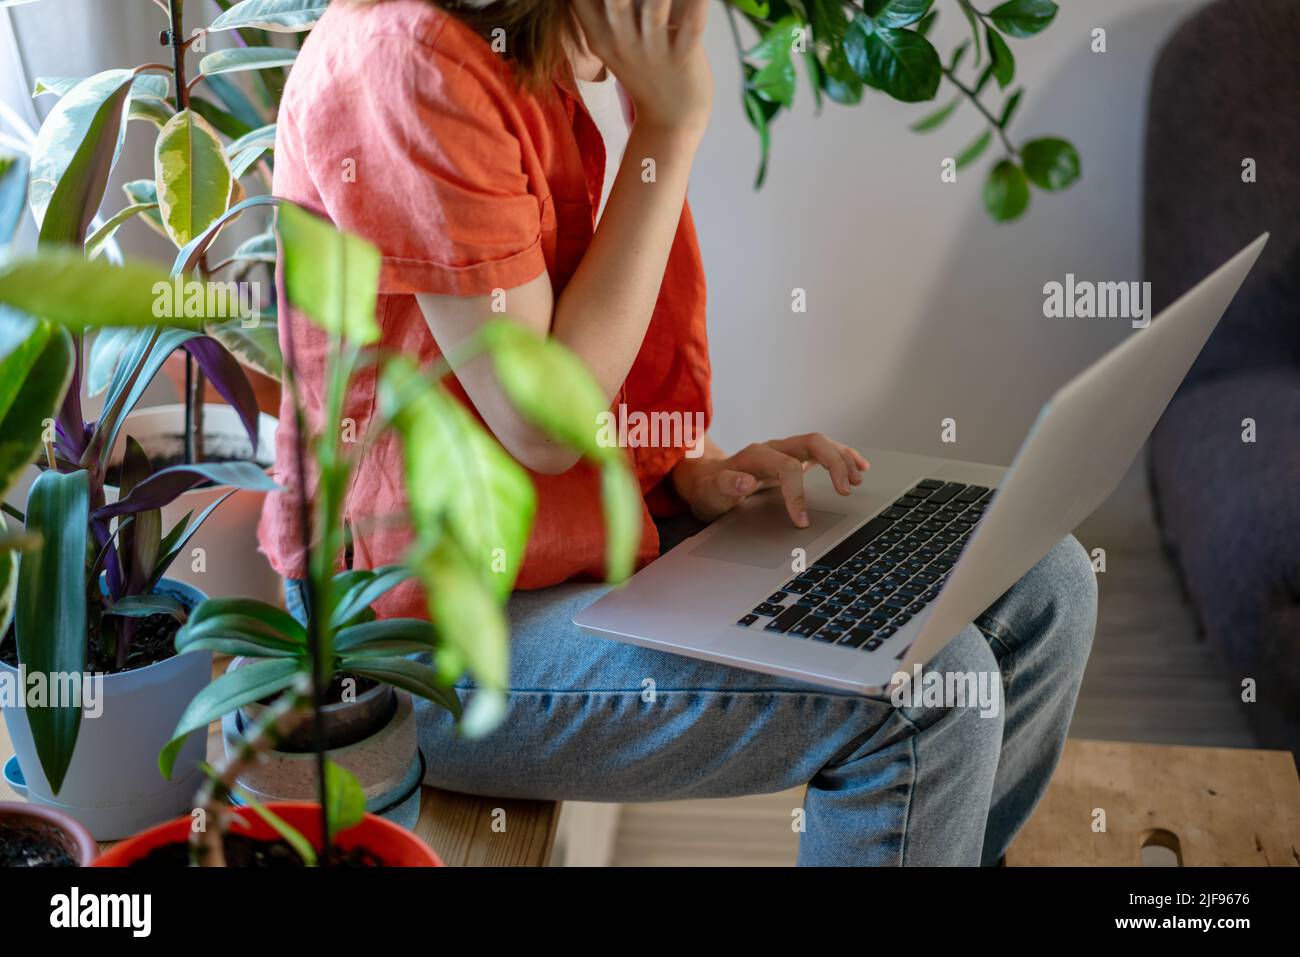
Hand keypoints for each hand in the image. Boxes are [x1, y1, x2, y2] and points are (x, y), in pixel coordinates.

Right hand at [573, 0, 712, 136]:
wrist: (671, 119)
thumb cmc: (645, 70)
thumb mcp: (613, 41)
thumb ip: (607, 8)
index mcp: (599, 35)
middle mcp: (621, 42)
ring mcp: (651, 52)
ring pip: (653, 8)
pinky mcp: (682, 59)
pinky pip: (692, 26)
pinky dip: (698, 4)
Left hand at [671, 434, 869, 527]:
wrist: (706, 479)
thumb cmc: (710, 488)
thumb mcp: (709, 492)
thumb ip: (725, 486)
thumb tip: (746, 482)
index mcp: (755, 456)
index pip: (786, 467)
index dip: (797, 494)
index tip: (802, 521)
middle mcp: (774, 448)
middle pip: (812, 442)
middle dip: (833, 463)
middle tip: (846, 490)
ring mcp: (786, 450)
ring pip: (822, 443)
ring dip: (843, 458)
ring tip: (857, 480)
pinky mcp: (795, 456)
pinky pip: (824, 450)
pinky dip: (844, 456)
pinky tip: (859, 466)